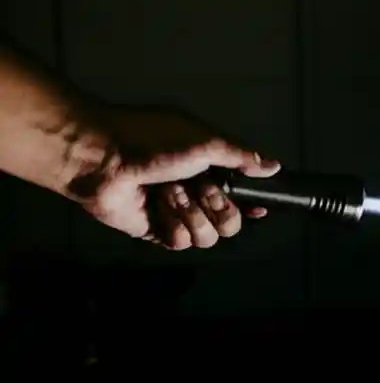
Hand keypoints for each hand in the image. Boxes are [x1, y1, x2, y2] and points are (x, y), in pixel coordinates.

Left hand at [70, 105, 280, 249]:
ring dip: (191, 213)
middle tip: (202, 187)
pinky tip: (155, 204)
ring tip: (169, 192)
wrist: (102, 157)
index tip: (258, 205)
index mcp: (210, 168)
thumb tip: (272, 165)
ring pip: (208, 236)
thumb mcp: (206, 140)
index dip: (254, 204)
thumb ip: (242, 156)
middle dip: (220, 207)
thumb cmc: (149, 140)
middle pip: (232, 223)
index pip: (245, 194)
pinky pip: (180, 242)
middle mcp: (196, 193)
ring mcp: (176, 214)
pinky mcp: (156, 231)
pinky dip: (170, 222)